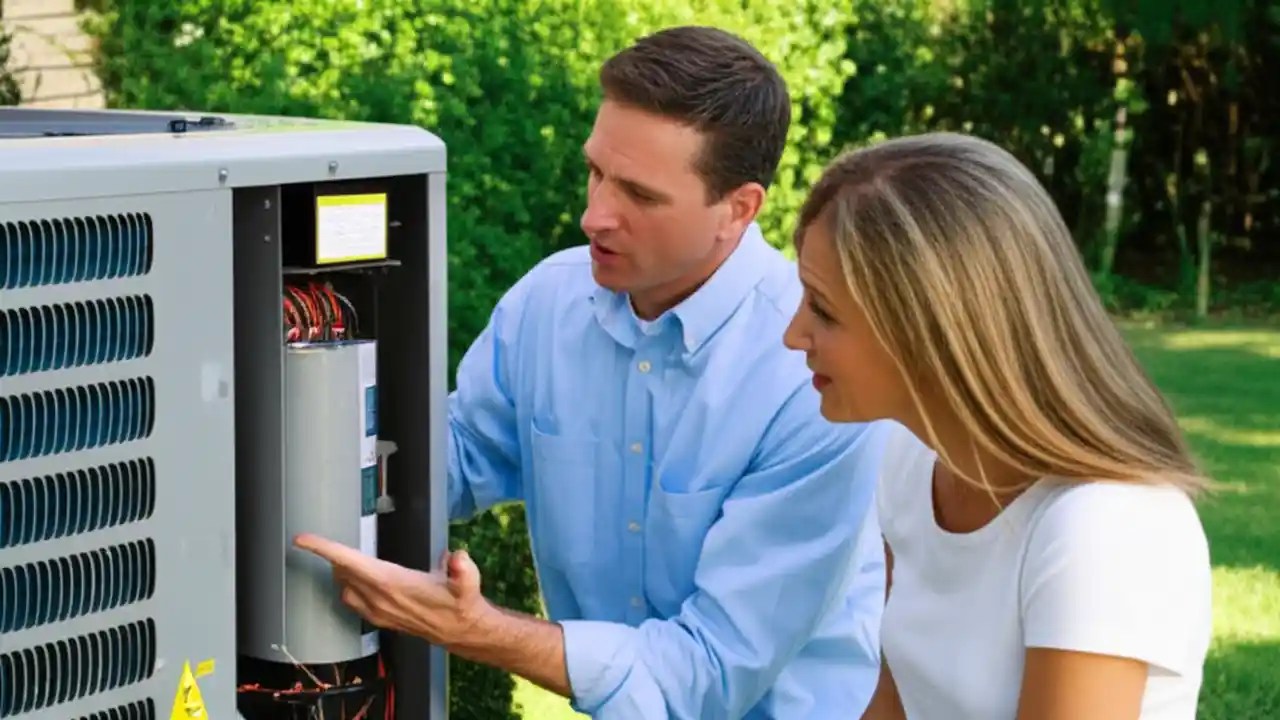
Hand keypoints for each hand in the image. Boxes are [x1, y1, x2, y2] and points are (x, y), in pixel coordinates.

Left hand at [293, 533, 492, 648]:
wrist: (461, 631)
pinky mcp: (380, 619)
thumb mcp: (468, 581)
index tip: (303, 539)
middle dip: (331, 556)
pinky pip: (352, 601)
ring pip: (344, 589)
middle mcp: (379, 599)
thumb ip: (462, 568)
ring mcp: (377, 612)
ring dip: (340, 572)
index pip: (350, 563)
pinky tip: (356, 579)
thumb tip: (458, 557)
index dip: (325, 549)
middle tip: (323, 540)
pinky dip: (348, 587)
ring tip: (343, 558)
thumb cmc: (461, 602)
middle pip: (342, 573)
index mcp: (392, 584)